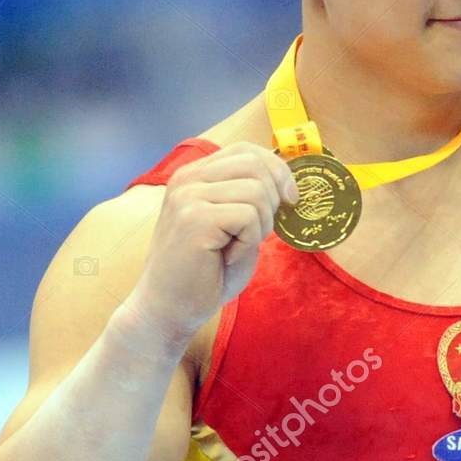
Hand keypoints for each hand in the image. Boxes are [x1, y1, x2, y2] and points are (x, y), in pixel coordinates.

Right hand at [126, 141, 298, 347]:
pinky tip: (227, 256)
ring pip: (257, 191)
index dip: (277, 170)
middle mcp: (187, 179)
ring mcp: (188, 197)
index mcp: (195, 175)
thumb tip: (288, 181)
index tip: (289, 200)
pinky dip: (249, 241)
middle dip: (273, 199)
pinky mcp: (194, 219)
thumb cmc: (206, 272)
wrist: (170, 309)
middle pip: (255, 164)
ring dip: (261, 225)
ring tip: (237, 247)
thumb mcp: (234, 225)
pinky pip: (249, 216)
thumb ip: (252, 198)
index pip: (246, 150)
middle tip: (258, 233)